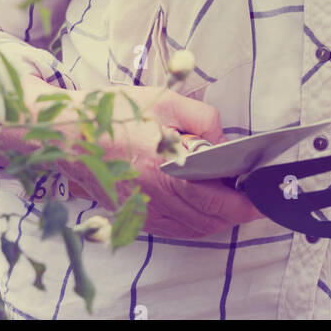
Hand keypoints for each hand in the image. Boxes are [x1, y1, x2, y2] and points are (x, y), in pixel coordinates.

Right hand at [52, 84, 264, 237]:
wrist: (68, 133)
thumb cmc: (115, 113)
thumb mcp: (166, 101)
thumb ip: (204, 120)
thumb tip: (225, 144)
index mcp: (163, 170)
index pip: (216, 200)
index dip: (245, 203)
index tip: (262, 199)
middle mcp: (153, 198)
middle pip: (208, 219)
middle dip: (236, 211)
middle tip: (251, 195)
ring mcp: (140, 212)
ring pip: (192, 229)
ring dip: (215, 218)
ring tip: (229, 198)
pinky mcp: (130, 217)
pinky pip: (172, 229)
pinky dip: (192, 223)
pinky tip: (199, 206)